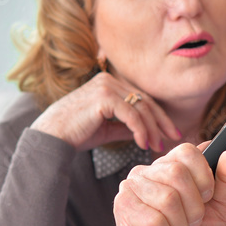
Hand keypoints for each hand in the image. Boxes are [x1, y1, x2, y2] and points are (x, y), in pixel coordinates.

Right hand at [30, 72, 178, 151]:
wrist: (51, 138)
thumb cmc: (77, 133)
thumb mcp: (108, 128)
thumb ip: (127, 125)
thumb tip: (148, 131)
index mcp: (108, 83)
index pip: (141, 97)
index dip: (158, 115)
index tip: (170, 131)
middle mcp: (108, 80)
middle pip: (145, 100)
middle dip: (161, 120)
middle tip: (173, 137)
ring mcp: (106, 86)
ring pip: (141, 107)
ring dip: (152, 128)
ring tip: (157, 145)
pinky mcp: (104, 97)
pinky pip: (131, 114)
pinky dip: (141, 129)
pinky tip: (143, 143)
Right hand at [113, 143, 225, 225]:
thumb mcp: (220, 209)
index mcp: (170, 164)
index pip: (188, 151)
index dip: (205, 178)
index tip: (207, 199)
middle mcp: (146, 171)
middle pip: (178, 174)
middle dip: (194, 208)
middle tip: (191, 223)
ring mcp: (130, 187)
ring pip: (167, 199)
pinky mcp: (121, 208)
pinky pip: (154, 220)